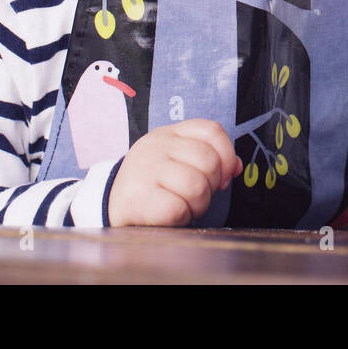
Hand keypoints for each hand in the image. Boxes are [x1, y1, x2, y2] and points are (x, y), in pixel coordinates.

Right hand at [108, 119, 243, 226]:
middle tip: (197, 197)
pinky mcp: (137, 197)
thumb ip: (210, 158)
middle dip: (212, 187)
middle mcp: (156, 145)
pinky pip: (178, 209)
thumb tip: (236, 167)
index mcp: (169, 133)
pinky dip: (182, 218)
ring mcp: (145, 169)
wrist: (111, 204)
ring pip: (197, 186)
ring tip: (185, 207)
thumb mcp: (178, 161)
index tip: (225, 176)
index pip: (212, 130)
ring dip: (198, 205)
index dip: (227, 154)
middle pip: (209, 161)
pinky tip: (171, 216)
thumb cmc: (153, 184)